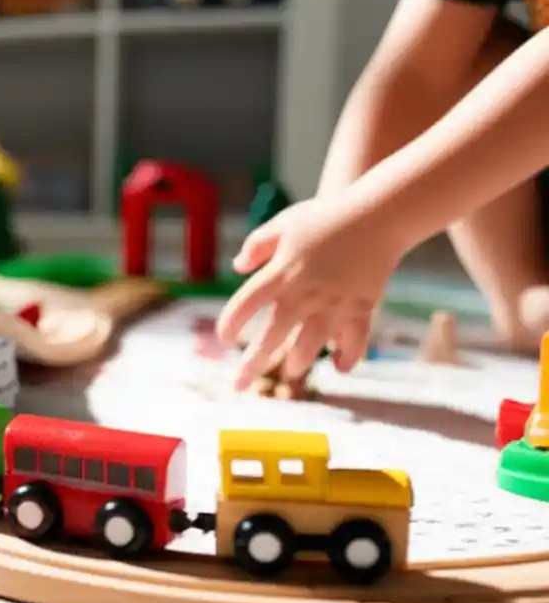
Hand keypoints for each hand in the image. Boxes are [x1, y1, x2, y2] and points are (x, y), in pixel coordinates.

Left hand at [216, 197, 406, 389]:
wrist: (379, 215)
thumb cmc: (326, 216)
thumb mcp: (284, 223)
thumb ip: (257, 245)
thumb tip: (238, 267)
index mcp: (279, 273)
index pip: (245, 305)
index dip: (230, 324)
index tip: (223, 338)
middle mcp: (303, 294)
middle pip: (272, 336)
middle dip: (252, 364)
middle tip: (238, 386)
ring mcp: (334, 304)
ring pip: (310, 346)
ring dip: (297, 363)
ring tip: (289, 372)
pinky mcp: (361, 307)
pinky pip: (354, 340)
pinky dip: (348, 357)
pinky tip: (341, 368)